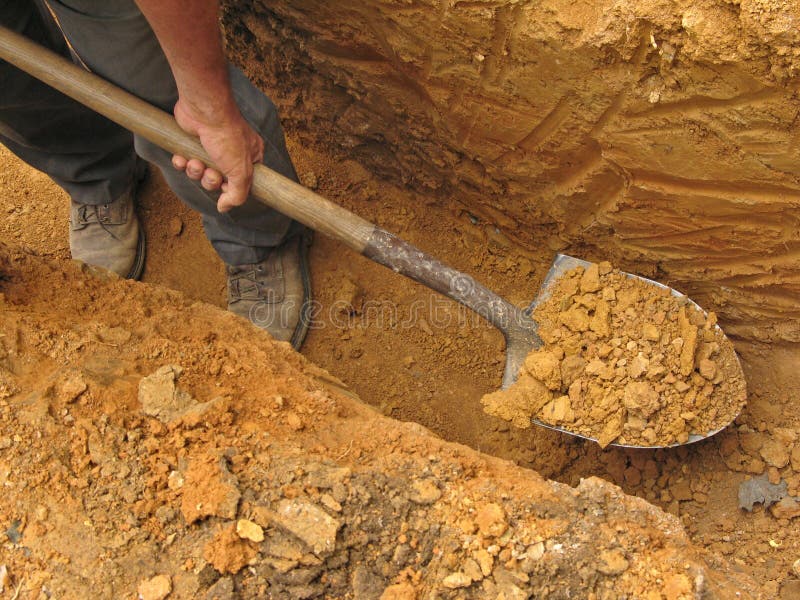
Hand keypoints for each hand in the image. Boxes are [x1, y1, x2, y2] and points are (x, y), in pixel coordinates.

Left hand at [171, 97, 263, 212]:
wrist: (203, 110)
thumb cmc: (226, 136)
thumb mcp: (241, 171)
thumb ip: (237, 194)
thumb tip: (224, 208)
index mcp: (249, 157)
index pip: (242, 183)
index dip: (230, 189)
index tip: (225, 186)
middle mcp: (231, 153)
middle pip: (219, 181)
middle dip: (210, 180)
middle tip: (210, 172)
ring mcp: (211, 148)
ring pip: (201, 173)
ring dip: (195, 172)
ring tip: (195, 162)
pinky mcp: (193, 143)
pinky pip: (186, 162)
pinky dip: (182, 163)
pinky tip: (182, 158)